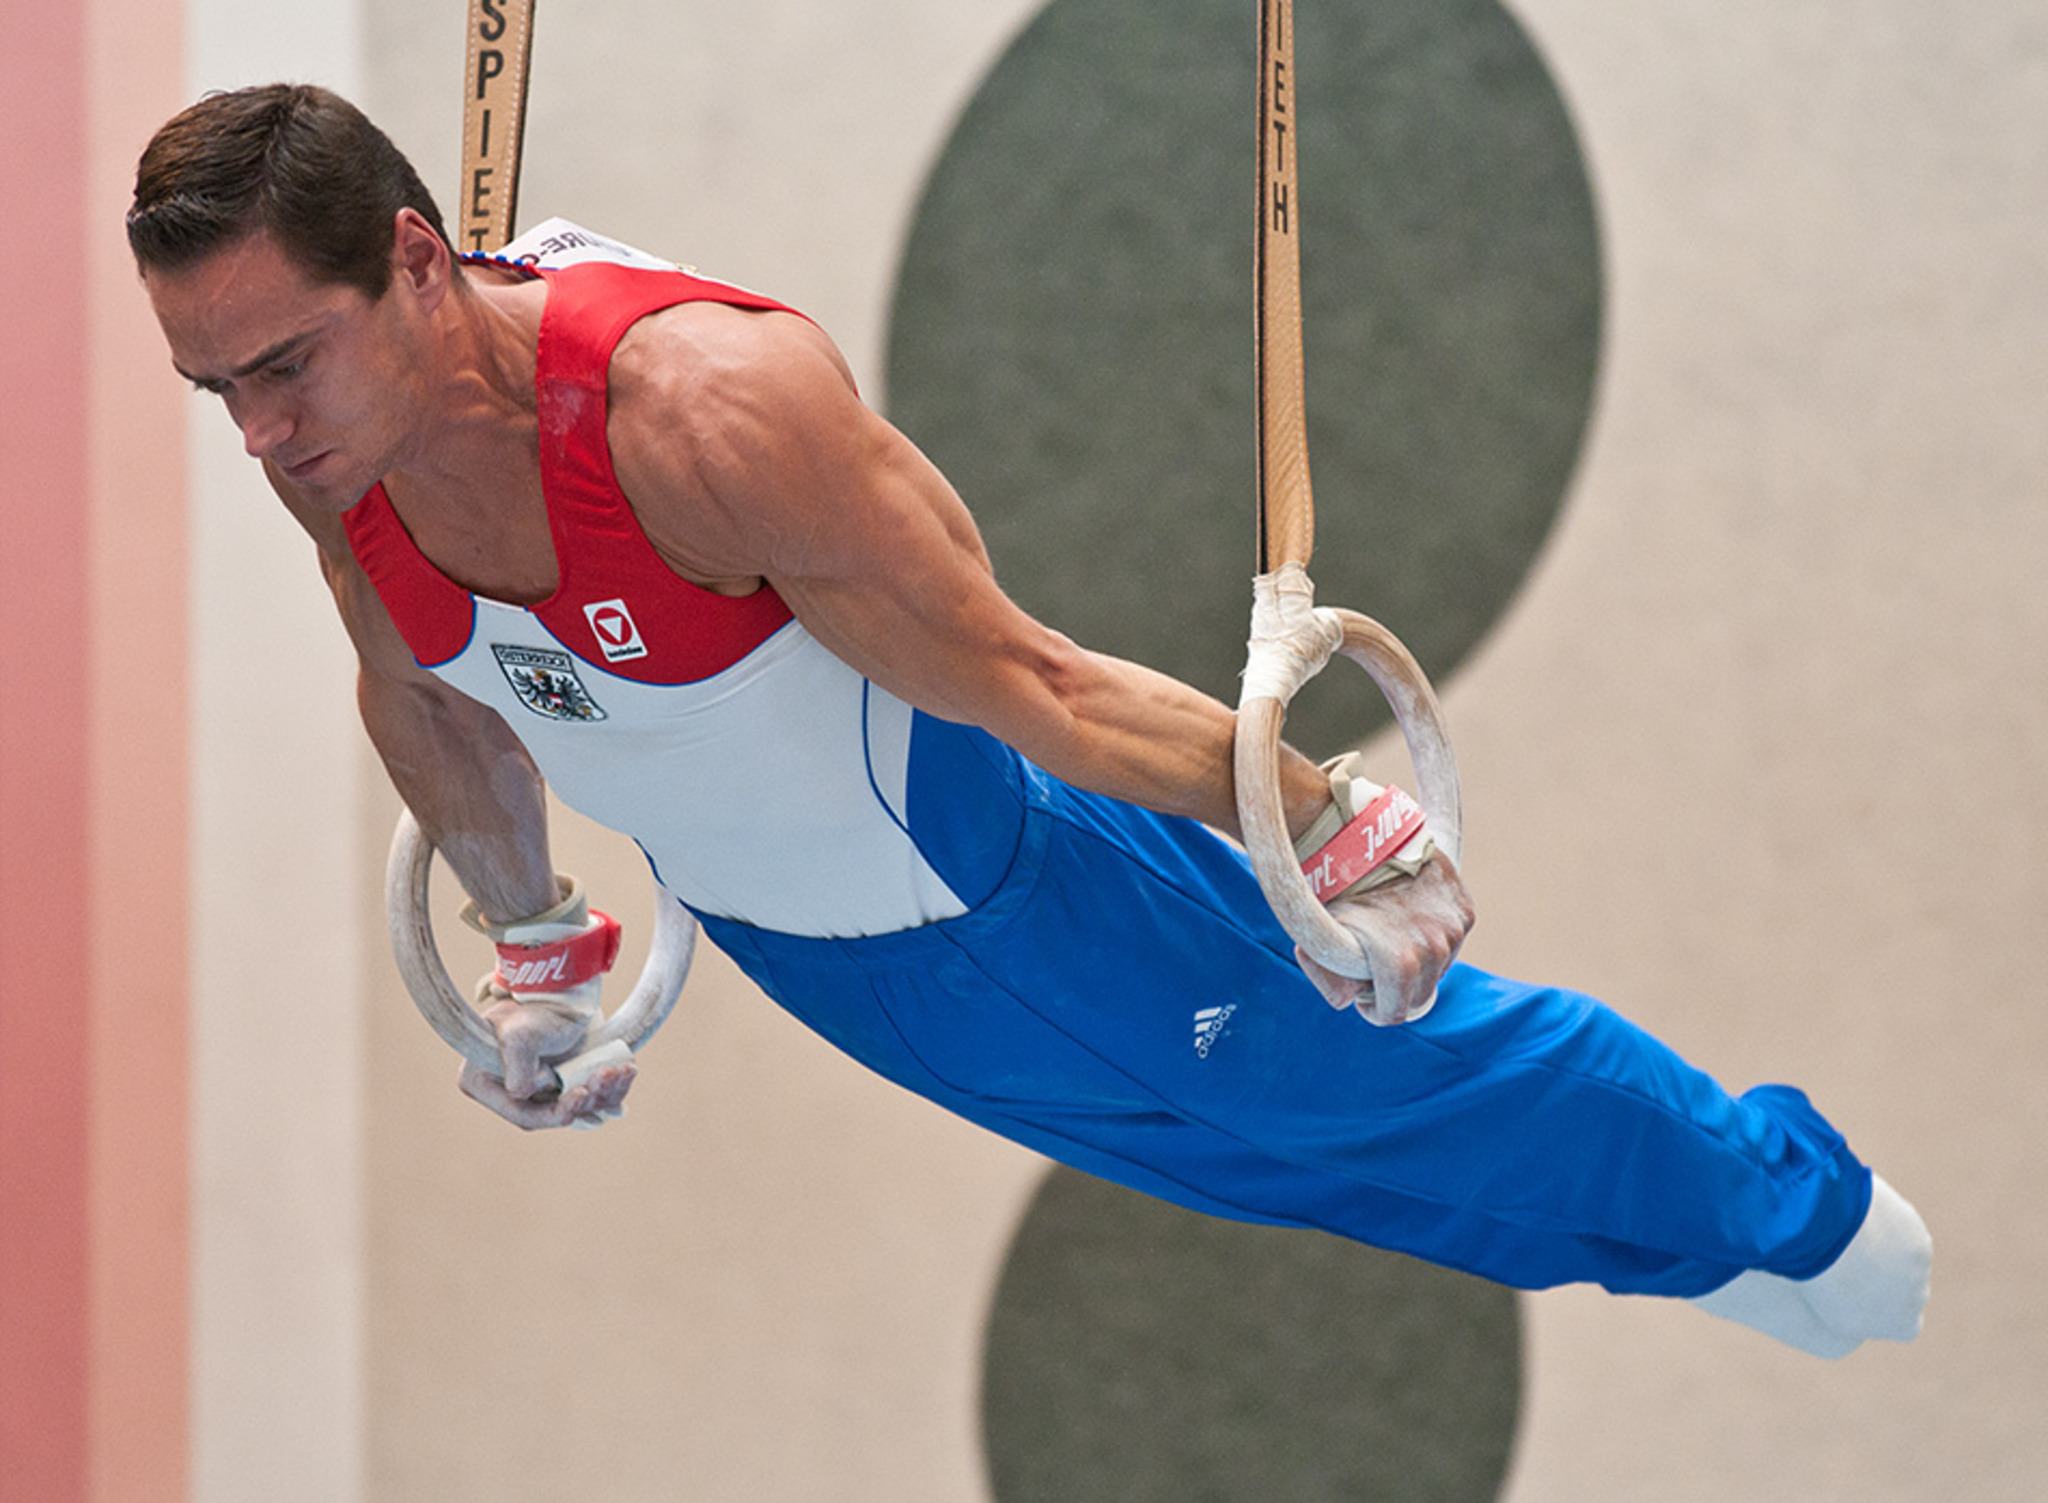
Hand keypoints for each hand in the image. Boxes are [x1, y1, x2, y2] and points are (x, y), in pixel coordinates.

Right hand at [457, 990, 637, 1129]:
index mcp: (485, 1083)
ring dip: (605, 1091)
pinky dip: (612, 1086)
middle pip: (554, 1113)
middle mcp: (510, 1091)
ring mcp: (540, 1088)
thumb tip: (520, 1093)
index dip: (554, 1114)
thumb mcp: (519, 1033)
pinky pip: (591, 1095)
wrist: (559, 986)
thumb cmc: (533, 1007)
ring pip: (578, 1106)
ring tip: (622, 1069)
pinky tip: (626, 1070)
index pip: (523, 1115)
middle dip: (587, 1099)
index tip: (581, 1094)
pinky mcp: (563, 1081)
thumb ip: (516, 1062)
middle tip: (607, 1075)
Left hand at [1294, 850, 1473, 1025]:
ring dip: (1418, 961)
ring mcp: (1454, 927)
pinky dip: (1433, 935)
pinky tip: (1408, 916)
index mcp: (1401, 964)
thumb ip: (1333, 979)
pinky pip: (1451, 937)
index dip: (1374, 1009)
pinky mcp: (1464, 907)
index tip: (1363, 997)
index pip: (1395, 1013)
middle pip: (1419, 994)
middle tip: (1373, 964)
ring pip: (1438, 967)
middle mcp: (1436, 949)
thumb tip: (1348, 1000)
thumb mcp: (1320, 939)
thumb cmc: (1333, 889)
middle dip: (1396, 988)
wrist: (1356, 834)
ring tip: (1390, 935)